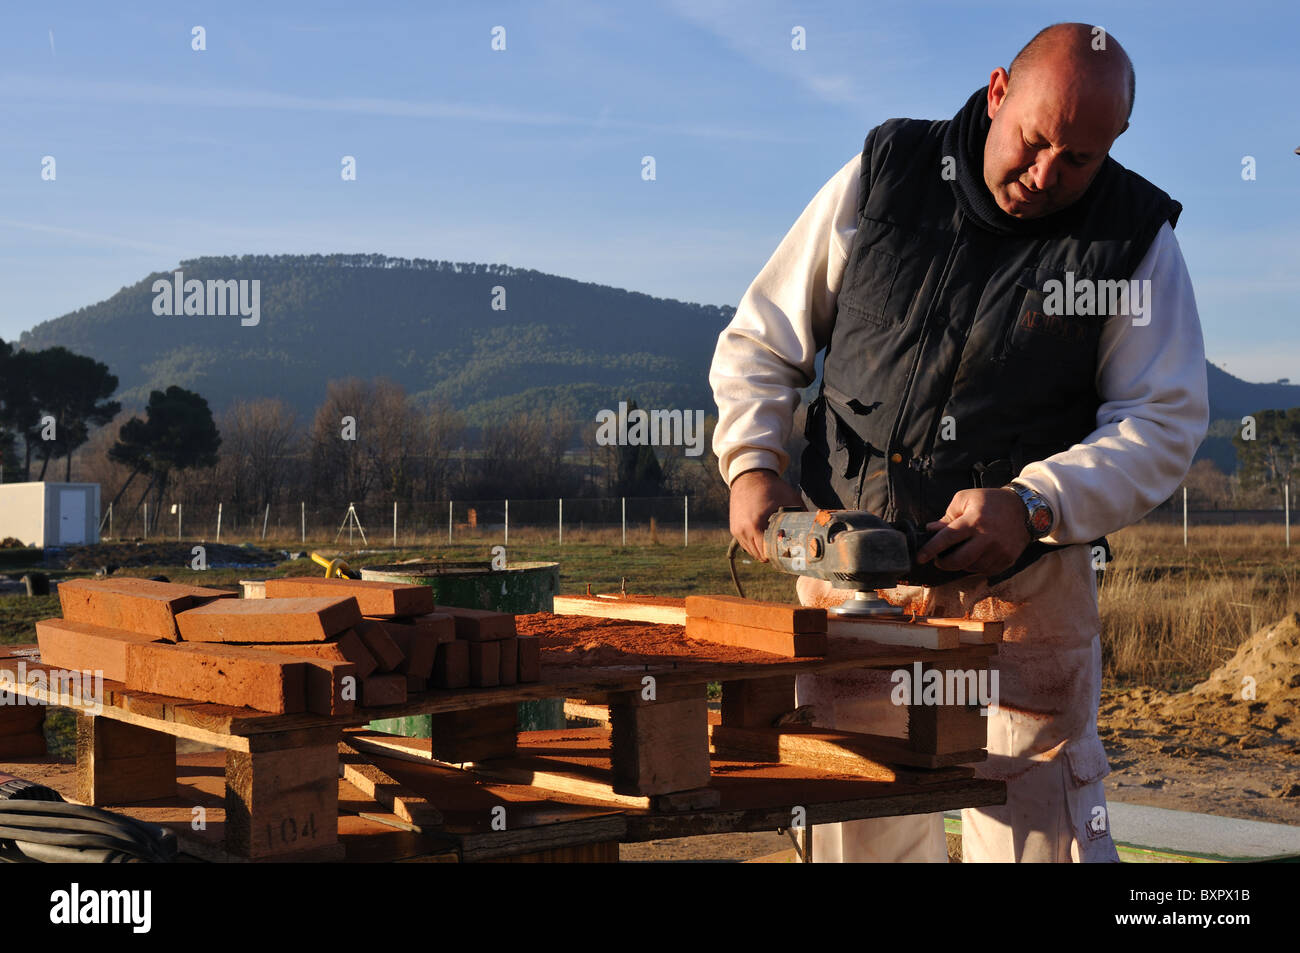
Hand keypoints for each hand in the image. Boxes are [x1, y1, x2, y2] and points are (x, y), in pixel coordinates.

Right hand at [728, 469, 804, 560]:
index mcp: (756, 525)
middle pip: (759, 555)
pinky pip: (745, 544)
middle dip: (772, 554)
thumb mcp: (791, 498)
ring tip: (775, 545)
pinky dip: (755, 544)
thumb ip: (801, 513)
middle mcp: (744, 530)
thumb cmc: (772, 487)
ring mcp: (737, 530)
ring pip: (751, 552)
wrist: (749, 476)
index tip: (788, 553)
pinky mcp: (734, 528)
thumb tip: (815, 526)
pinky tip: (765, 538)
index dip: (779, 555)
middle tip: (784, 551)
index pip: (766, 552)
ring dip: (762, 550)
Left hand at [915, 488, 1031, 574]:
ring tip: (961, 552)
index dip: (930, 550)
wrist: (1025, 508)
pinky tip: (976, 555)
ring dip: (961, 564)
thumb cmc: (990, 501)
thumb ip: (947, 516)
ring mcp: (999, 551)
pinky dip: (976, 566)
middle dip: (943, 563)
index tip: (919, 558)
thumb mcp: (966, 499)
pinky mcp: (1008, 559)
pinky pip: (985, 571)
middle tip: (939, 560)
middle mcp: (987, 538)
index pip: (946, 538)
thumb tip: (931, 531)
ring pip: (971, 568)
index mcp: (974, 520)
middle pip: (959, 560)